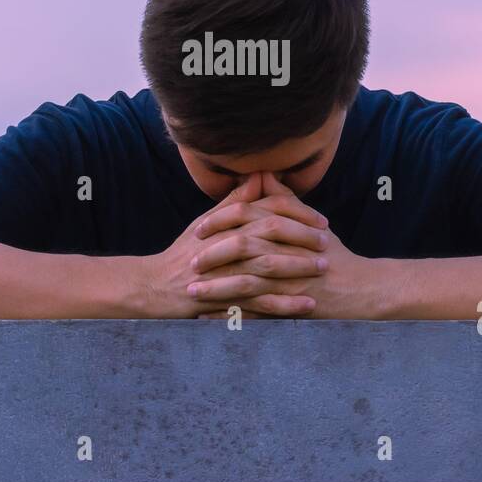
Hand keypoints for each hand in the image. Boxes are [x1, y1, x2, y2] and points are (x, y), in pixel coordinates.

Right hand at [141, 175, 325, 317]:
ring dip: (298, 267)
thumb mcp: (206, 223)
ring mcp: (224, 271)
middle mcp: (225, 243)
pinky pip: (259, 301)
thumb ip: (235, 202)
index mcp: (225, 223)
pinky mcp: (222, 299)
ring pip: (267, 265)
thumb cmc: (184, 253)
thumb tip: (260, 176)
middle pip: (270, 232)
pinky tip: (306, 305)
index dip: (297, 213)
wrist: (154, 286)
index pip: (266, 210)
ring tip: (322, 269)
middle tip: (327, 242)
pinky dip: (285, 304)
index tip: (320, 221)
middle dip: (302, 236)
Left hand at [192, 172, 388, 319]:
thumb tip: (262, 174)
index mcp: (287, 228)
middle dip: (212, 255)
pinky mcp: (292, 306)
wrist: (360, 287)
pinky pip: (257, 312)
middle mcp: (286, 251)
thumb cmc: (331, 253)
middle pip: (243, 247)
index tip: (198, 230)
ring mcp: (289, 280)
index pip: (248, 216)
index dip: (220, 221)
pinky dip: (233, 315)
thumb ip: (283, 199)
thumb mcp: (309, 223)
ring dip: (216, 288)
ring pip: (247, 281)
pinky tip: (211, 318)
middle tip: (189, 262)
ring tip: (192, 293)